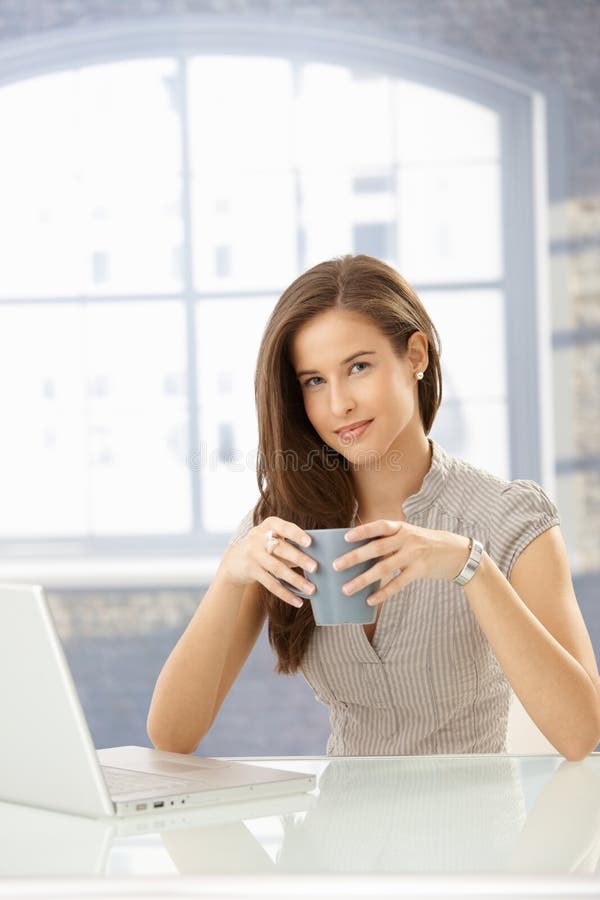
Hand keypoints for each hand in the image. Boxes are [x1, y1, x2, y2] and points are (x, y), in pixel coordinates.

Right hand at [221, 516, 317, 608]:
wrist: (236, 560)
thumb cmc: (266, 547)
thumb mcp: (275, 539)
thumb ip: (292, 544)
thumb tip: (318, 557)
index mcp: (270, 525)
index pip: (284, 527)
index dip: (296, 534)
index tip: (309, 542)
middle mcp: (259, 537)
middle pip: (281, 549)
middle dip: (299, 558)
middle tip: (315, 568)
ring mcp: (253, 554)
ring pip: (277, 568)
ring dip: (295, 580)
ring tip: (311, 589)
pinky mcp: (251, 570)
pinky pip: (270, 584)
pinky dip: (285, 594)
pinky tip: (297, 601)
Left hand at [332, 519, 470, 606]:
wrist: (456, 552)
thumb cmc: (425, 543)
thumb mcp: (409, 534)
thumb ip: (388, 540)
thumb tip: (359, 551)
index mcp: (401, 528)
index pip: (379, 526)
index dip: (362, 531)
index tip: (345, 537)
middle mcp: (406, 539)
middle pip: (376, 548)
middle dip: (354, 557)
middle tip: (336, 566)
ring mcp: (413, 555)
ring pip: (384, 568)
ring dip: (363, 579)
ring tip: (347, 589)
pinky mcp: (420, 570)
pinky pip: (398, 584)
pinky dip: (383, 593)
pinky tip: (370, 600)